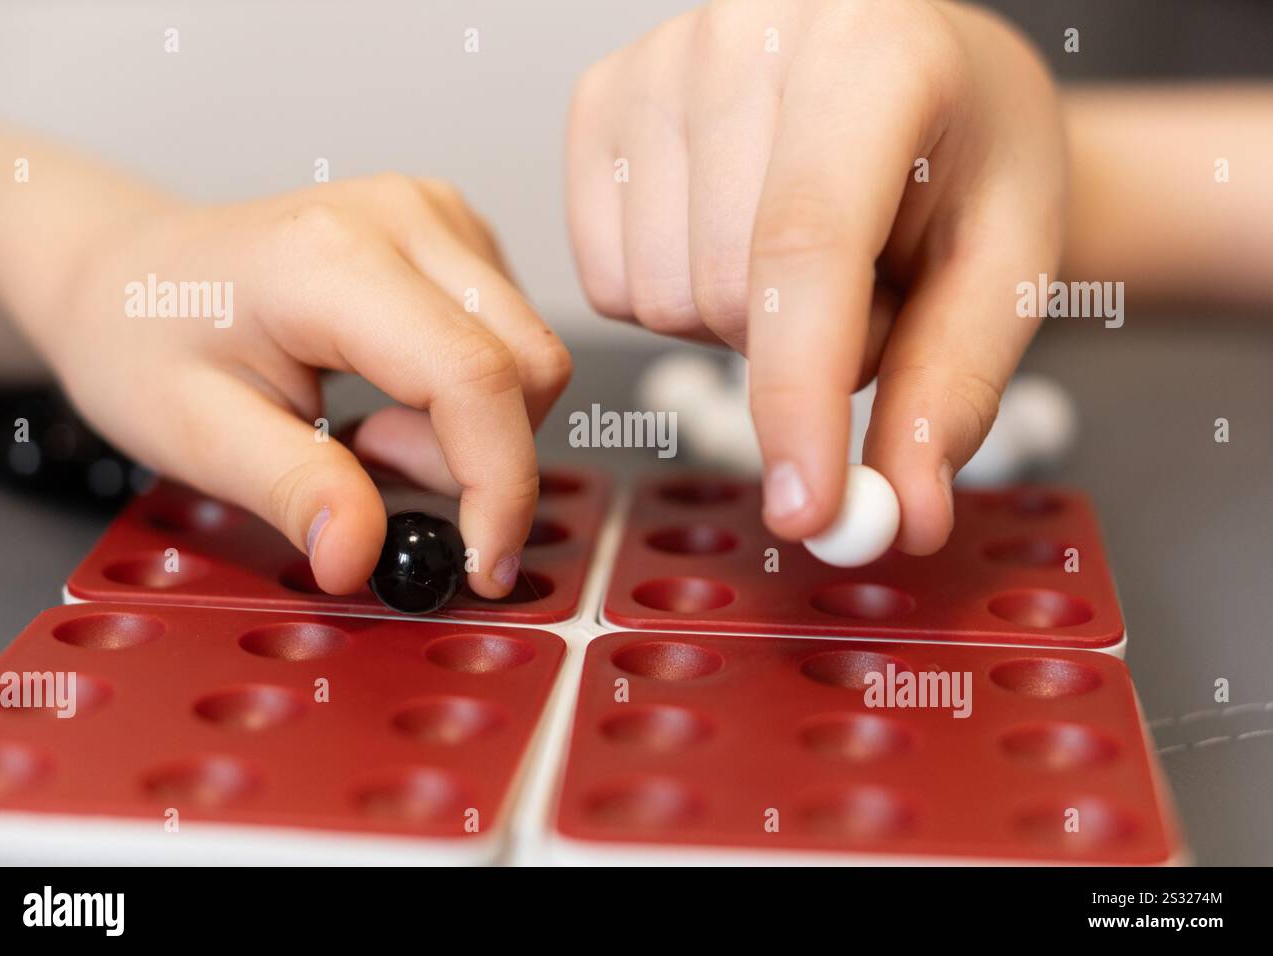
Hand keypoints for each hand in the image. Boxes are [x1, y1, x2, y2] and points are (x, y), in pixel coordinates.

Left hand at [32, 175, 570, 596]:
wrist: (130, 270)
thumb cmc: (147, 339)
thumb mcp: (196, 435)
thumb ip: (292, 491)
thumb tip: (361, 557)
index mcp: (332, 258)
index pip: (472, 376)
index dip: (500, 484)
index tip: (484, 563)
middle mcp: (403, 216)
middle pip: (529, 365)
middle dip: (479, 457)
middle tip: (373, 465)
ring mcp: (436, 215)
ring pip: (532, 357)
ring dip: (473, 429)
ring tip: (370, 430)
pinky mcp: (455, 233)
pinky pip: (513, 339)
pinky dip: (471, 398)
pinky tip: (393, 394)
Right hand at [567, 0, 1065, 552]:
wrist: (913, 67)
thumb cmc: (965, 149)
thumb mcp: (1003, 264)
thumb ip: (952, 390)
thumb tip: (904, 515)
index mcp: (875, 49)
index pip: (807, 249)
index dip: (799, 397)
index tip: (807, 509)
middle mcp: (745, 33)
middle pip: (726, 295)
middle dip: (802, 352)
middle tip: (868, 291)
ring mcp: (657, 64)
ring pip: (659, 300)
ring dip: (739, 328)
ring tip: (805, 258)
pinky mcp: (600, 103)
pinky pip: (608, 285)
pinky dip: (675, 300)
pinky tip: (731, 243)